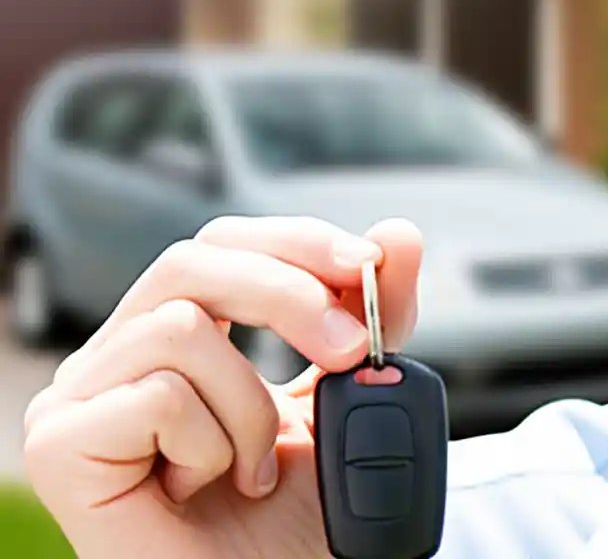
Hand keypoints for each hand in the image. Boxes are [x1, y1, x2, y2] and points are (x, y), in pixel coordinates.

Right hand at [22, 216, 423, 558]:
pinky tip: (201, 489)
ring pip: (181, 327)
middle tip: (352, 349)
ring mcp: (82, 397)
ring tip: (253, 469)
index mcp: (181, 337)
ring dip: (250, 408)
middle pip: (194, 259)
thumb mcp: (347, 403)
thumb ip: (372, 320)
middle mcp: (122, 356)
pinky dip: (210, 446)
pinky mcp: (60, 444)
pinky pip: (158, 396)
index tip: (370, 263)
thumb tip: (400, 235)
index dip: (296, 240)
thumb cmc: (292, 519)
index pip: (224, 245)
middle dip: (290, 292)